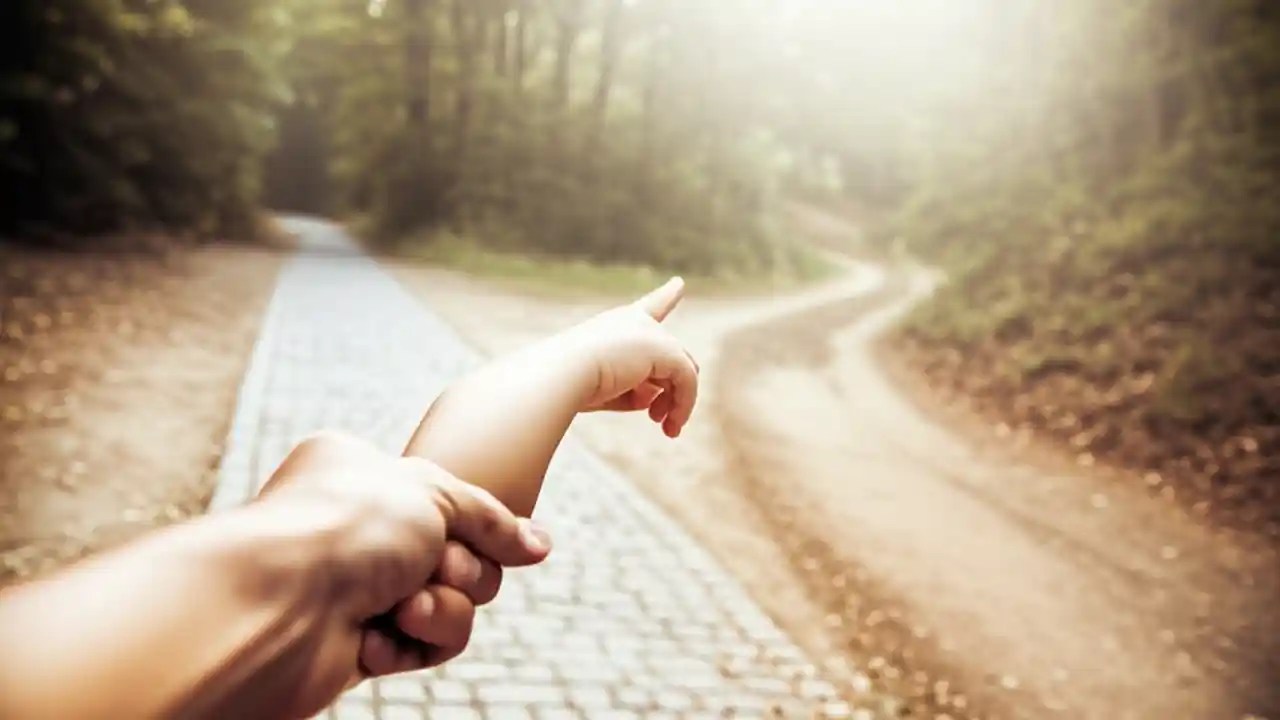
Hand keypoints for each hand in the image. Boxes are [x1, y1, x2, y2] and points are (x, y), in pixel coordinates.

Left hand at [254, 432, 550, 717]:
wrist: (278, 607)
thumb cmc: (345, 528)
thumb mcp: (434, 493)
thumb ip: (490, 517)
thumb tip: (539, 545)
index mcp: (361, 473)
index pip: (452, 502)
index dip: (480, 525)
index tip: (499, 536)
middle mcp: (357, 529)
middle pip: (460, 556)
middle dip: (461, 570)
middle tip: (433, 566)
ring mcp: (357, 587)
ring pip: (447, 606)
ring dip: (438, 610)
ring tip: (401, 608)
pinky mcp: (356, 643)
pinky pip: (420, 647)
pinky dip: (408, 645)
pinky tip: (374, 639)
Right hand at [559, 277, 700, 436]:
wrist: (561, 374)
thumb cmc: (570, 385)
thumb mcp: (604, 390)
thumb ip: (632, 391)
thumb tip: (655, 398)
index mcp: (618, 325)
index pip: (649, 307)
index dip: (667, 295)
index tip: (680, 284)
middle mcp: (638, 322)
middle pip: (672, 356)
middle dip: (671, 391)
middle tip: (658, 421)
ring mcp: (653, 333)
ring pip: (683, 372)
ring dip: (679, 403)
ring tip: (667, 429)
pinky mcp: (665, 350)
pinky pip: (687, 382)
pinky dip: (683, 406)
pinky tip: (671, 426)